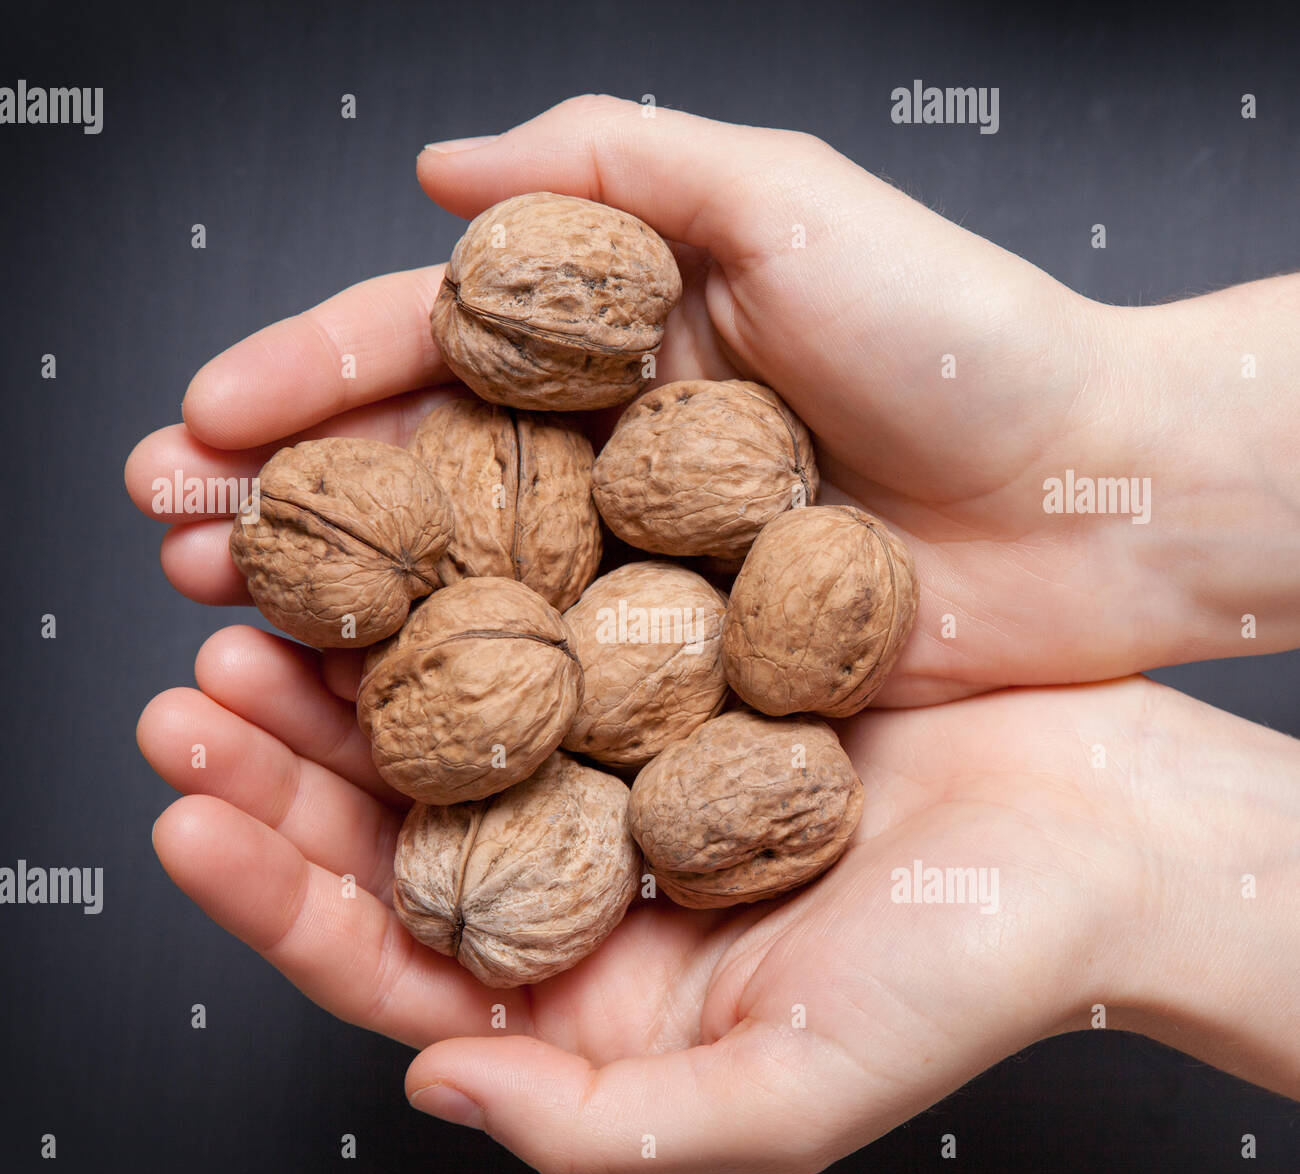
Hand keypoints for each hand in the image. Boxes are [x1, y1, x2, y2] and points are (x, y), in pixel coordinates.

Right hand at [125, 96, 1299, 703]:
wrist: (1093, 493)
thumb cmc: (964, 336)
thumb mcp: (787, 201)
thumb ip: (612, 163)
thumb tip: (431, 167)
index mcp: (616, 343)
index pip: (428, 354)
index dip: (308, 381)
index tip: (203, 421)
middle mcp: (610, 459)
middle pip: (422, 481)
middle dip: (291, 502)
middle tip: (175, 533)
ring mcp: (641, 572)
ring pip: (465, 591)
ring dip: (344, 607)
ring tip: (232, 621)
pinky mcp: (685, 670)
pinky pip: (554, 686)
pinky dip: (462, 700)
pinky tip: (372, 713)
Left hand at [137, 628, 1299, 1173]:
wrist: (1099, 841)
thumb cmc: (966, 978)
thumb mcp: (784, 1093)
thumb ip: (601, 1124)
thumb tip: (435, 1089)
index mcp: (590, 996)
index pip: (394, 959)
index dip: (281, 899)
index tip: (189, 825)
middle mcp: (594, 878)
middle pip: (398, 831)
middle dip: (282, 771)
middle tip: (196, 693)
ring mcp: (632, 770)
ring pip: (455, 725)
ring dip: (354, 676)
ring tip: (257, 617)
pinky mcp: (684, 678)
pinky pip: (553, 638)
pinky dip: (479, 604)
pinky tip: (416, 563)